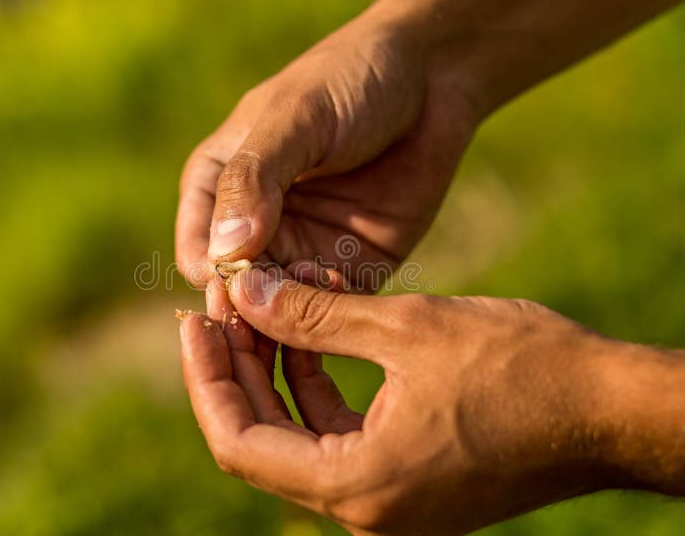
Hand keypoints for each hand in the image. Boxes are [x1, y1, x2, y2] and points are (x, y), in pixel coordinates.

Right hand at [175, 0, 477, 287]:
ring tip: (316, 283)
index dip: (213, 278)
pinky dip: (336, 309)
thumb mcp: (294, 118)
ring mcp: (304, 249)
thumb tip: (224, 250)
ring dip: (296, 312)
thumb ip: (254, 178)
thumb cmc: (348, 81)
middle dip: (253, 309)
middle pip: (239, 292)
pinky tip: (345, 283)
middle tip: (274, 313)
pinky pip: (335, 308)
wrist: (430, 79)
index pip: (200, 252)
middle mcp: (256, 227)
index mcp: (219, 187)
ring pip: (284, 308)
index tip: (232, 289)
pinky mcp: (351, 266)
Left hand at [179, 268, 684, 533]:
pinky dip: (318, 388)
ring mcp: (390, 501)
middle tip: (222, 306)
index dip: (207, 377)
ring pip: (300, 436)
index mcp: (357, 484)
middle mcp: (366, 509)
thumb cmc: (521, 367)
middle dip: (237, 369)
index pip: (239, 441)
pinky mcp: (411, 480)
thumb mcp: (404, 327)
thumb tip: (244, 291)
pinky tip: (312, 337)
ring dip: (277, 374)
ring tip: (265, 308)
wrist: (609, 408)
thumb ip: (312, 316)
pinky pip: (339, 436)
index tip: (192, 320)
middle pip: (263, 441)